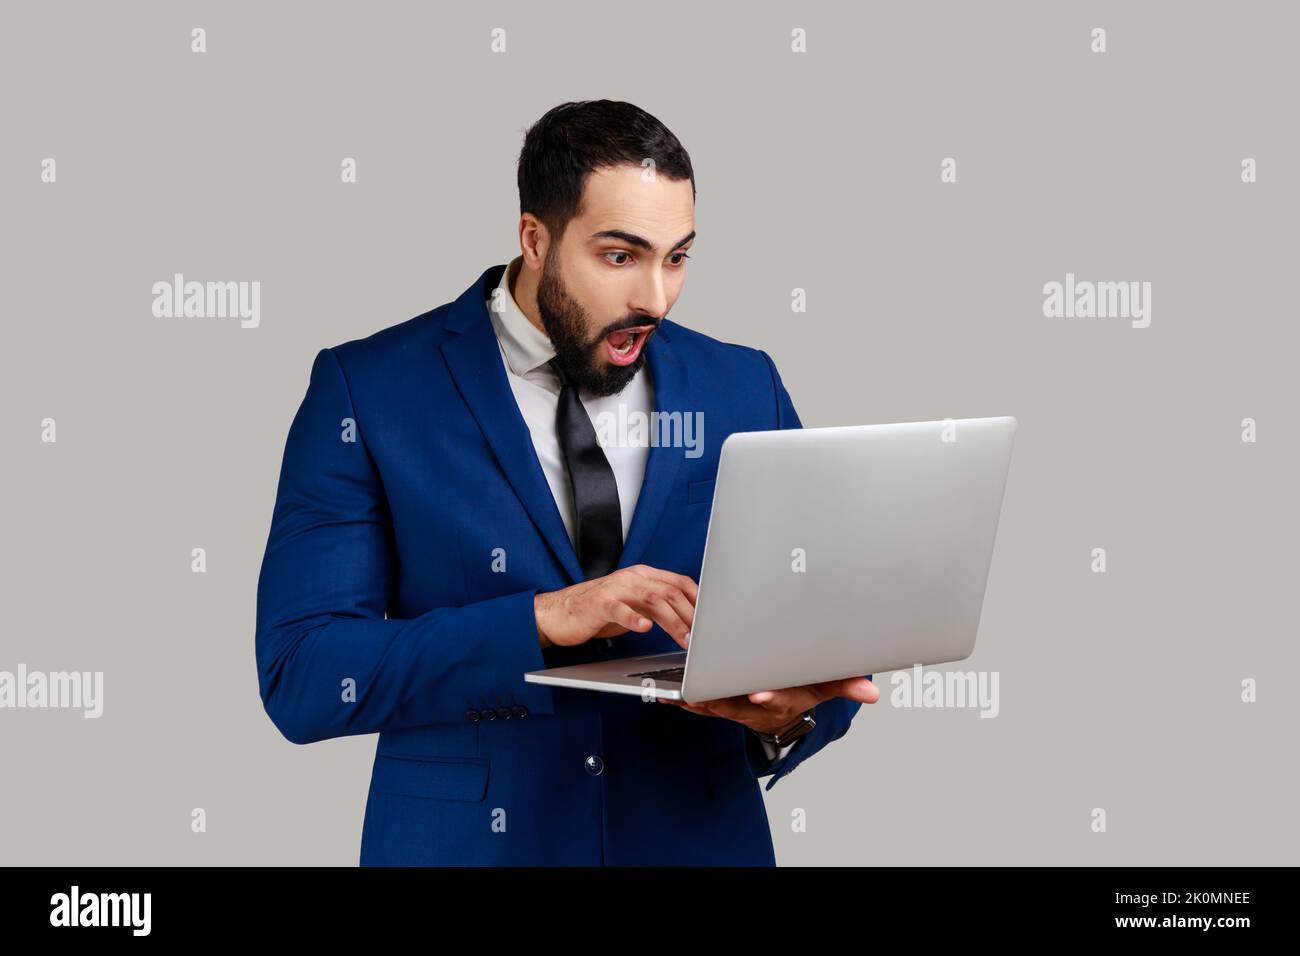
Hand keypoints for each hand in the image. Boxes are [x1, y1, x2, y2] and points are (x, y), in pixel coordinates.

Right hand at [535, 564, 697, 648]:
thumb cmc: (599, 611)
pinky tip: (645, 629)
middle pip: (671, 592)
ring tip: (685, 640)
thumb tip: (689, 619)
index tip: (713, 620)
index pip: (680, 582)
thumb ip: (657, 606)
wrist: (559, 612)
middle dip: (691, 616)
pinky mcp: (598, 604)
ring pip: (653, 600)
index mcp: (643, 575)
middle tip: (703, 638)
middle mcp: (632, 578)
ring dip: (673, 622)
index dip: (699, 601)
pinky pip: (619, 609)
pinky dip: (634, 619)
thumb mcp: (633, 604)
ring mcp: (615, 589)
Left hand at [658, 676, 879, 735]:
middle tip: (702, 689)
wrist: (785, 702)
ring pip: (714, 704)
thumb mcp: (827, 682)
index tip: (760, 692)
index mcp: (784, 699)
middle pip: (739, 702)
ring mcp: (737, 707)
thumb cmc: (803, 684)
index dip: (770, 696)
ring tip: (678, 689)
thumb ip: (846, 684)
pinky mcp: (720, 704)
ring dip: (696, 698)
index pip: (778, 698)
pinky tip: (667, 691)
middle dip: (720, 695)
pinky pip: (700, 703)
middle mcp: (758, 707)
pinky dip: (685, 699)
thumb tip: (872, 692)